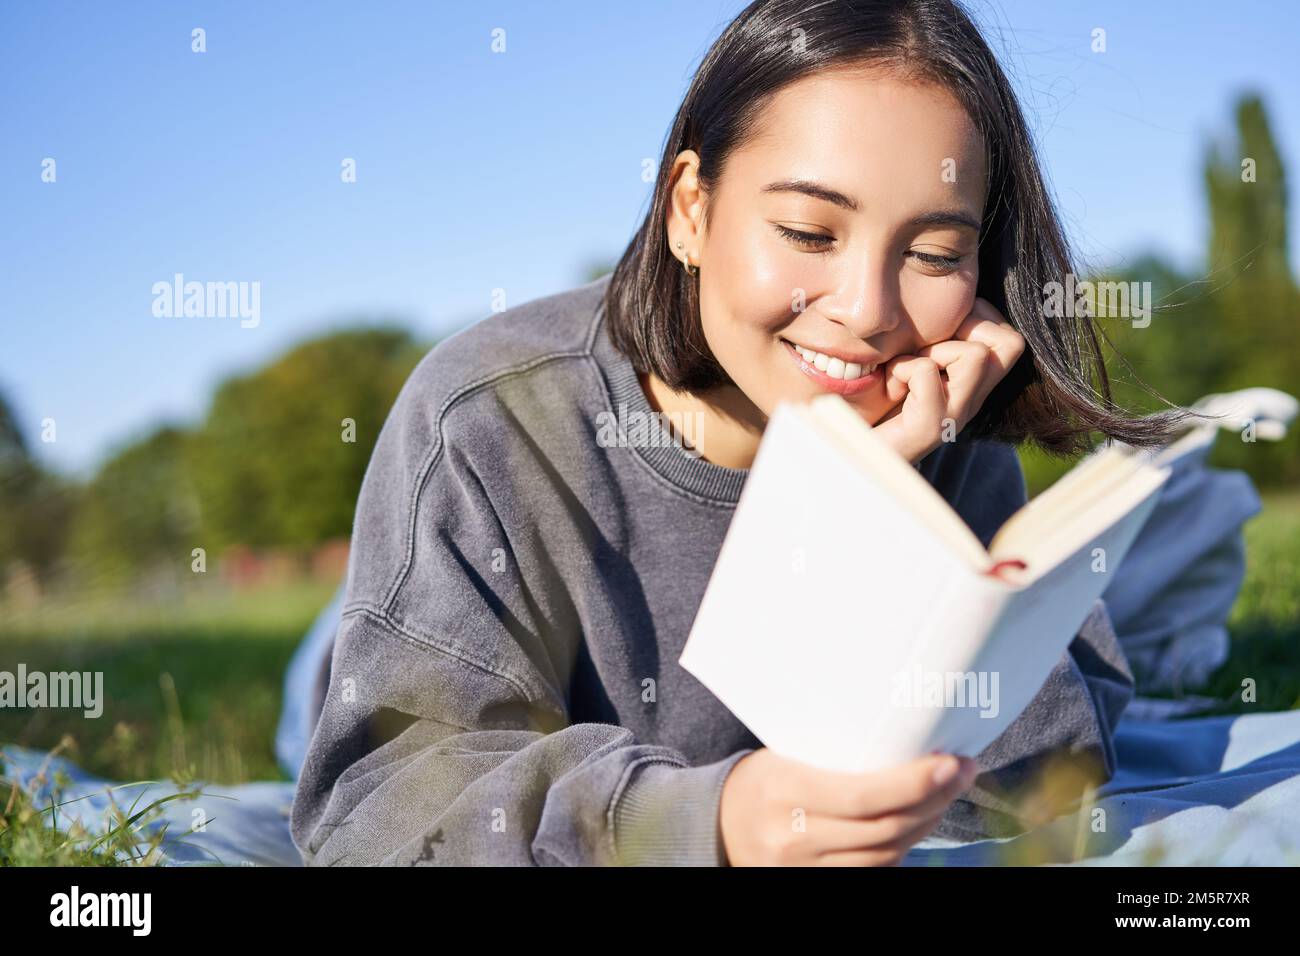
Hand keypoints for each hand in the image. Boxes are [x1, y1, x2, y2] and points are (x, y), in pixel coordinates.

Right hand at [719, 748, 979, 865]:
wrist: (719, 824)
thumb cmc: (762, 778)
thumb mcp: (785, 755)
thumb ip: (834, 754)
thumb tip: (903, 732)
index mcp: (784, 790)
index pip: (862, 796)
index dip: (914, 784)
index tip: (951, 763)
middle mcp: (792, 837)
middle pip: (883, 828)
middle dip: (933, 800)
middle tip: (961, 771)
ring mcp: (802, 868)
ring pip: (885, 855)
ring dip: (925, 824)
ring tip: (945, 794)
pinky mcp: (813, 883)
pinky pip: (872, 871)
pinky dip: (901, 848)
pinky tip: (918, 822)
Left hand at [872, 298, 1025, 465]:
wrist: (853, 456)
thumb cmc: (873, 405)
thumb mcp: (907, 361)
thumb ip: (930, 337)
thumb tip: (943, 292)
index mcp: (971, 385)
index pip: (1012, 338)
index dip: (980, 317)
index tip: (942, 330)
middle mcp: (971, 402)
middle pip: (1011, 343)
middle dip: (967, 329)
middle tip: (929, 348)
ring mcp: (954, 417)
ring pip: (977, 355)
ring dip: (935, 349)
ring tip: (907, 368)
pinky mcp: (930, 429)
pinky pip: (927, 372)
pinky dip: (902, 369)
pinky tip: (891, 389)